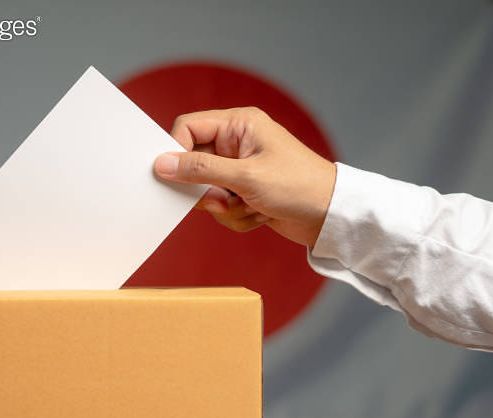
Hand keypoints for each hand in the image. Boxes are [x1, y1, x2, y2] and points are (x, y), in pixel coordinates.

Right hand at [154, 107, 335, 246]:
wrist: (331, 217)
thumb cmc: (298, 186)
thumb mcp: (245, 177)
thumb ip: (200, 170)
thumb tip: (162, 164)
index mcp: (238, 124)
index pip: (188, 128)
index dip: (176, 152)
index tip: (174, 177)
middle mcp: (236, 144)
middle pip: (193, 164)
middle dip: (207, 190)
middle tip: (224, 200)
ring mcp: (239, 170)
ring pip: (205, 191)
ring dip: (225, 207)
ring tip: (252, 206)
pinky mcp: (243, 192)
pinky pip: (220, 208)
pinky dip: (237, 216)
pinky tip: (260, 214)